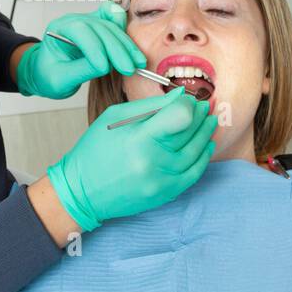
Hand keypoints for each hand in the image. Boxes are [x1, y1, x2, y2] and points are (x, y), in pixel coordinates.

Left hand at [15, 1, 147, 99]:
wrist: (48, 71)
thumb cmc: (49, 75)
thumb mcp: (59, 79)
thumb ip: (81, 70)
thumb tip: (105, 66)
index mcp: (57, 29)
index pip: (78, 31)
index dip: (94, 48)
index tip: (105, 68)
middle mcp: (74, 21)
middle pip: (99, 28)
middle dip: (116, 49)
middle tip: (127, 69)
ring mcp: (88, 21)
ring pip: (111, 27)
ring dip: (126, 46)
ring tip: (137, 63)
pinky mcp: (100, 26)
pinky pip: (116, 22)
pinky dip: (125, 33)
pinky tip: (133, 46)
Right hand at [46, 86, 217, 230]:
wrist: (82, 191)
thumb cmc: (95, 150)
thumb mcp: (115, 118)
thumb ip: (150, 106)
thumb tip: (179, 96)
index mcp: (138, 139)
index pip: (179, 117)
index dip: (188, 105)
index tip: (188, 100)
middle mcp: (153, 162)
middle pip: (190, 134)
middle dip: (200, 116)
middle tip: (203, 106)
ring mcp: (161, 181)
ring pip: (196, 153)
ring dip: (206, 134)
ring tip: (209, 121)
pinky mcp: (165, 194)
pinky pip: (193, 174)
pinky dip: (203, 158)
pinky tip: (206, 144)